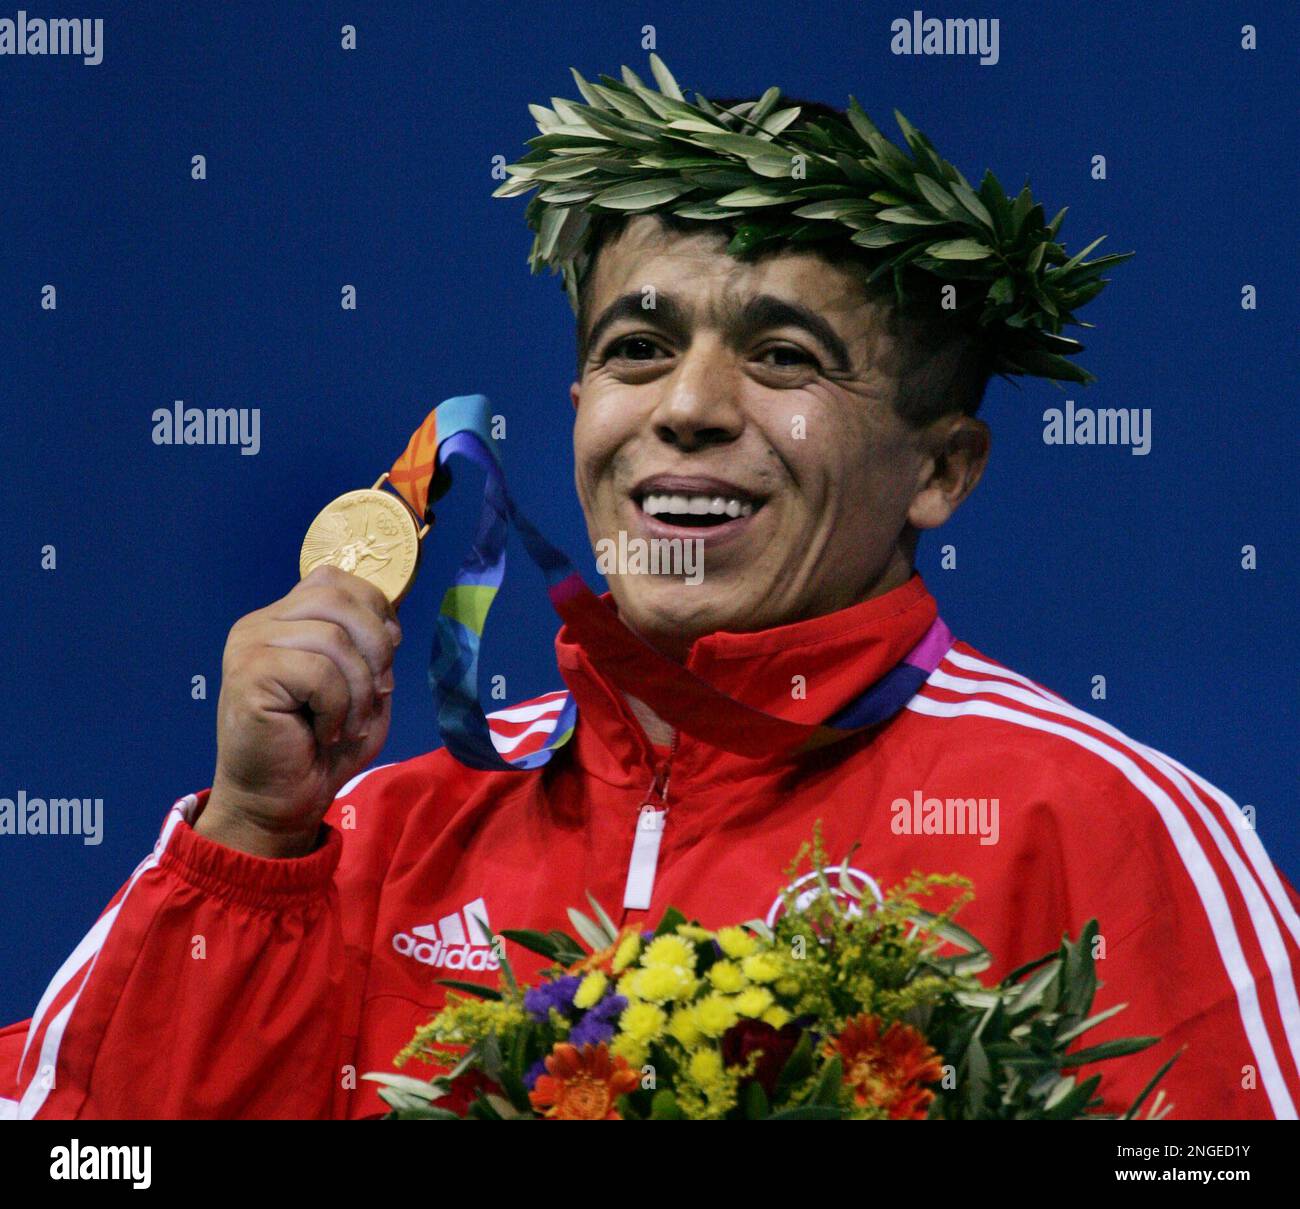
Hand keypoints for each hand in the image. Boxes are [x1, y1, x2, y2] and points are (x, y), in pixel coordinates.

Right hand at [196, 565, 400, 856]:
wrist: (280, 802)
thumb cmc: (321, 749)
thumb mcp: (361, 689)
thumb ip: (371, 649)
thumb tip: (390, 623)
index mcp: (285, 620)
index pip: (334, 580)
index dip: (374, 609)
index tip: (389, 654)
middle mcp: (261, 624)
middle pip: (337, 598)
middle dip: (376, 646)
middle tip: (377, 692)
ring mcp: (249, 646)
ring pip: (333, 637)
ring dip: (358, 688)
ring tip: (348, 723)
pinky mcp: (247, 674)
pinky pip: (318, 672)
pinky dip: (337, 707)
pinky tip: (325, 732)